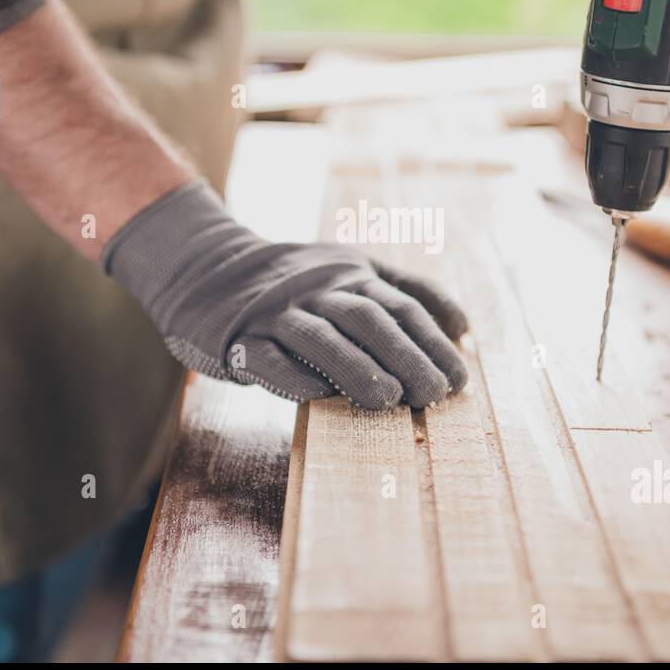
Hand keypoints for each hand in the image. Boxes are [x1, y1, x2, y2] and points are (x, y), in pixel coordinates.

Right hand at [103, 181, 468, 409]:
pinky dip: (294, 376)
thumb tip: (462, 325)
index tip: (460, 379)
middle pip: (368, 319)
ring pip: (321, 337)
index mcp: (352, 275)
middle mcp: (318, 289)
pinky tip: (318, 396)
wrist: (207, 268)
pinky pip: (269, 357)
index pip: (401, 307)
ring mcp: (277, 311)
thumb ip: (407, 290)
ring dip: (357, 368)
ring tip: (389, 400)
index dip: (432, 343)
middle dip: (406, 357)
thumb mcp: (353, 270)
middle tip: (434, 394)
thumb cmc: (296, 283)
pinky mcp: (239, 337)